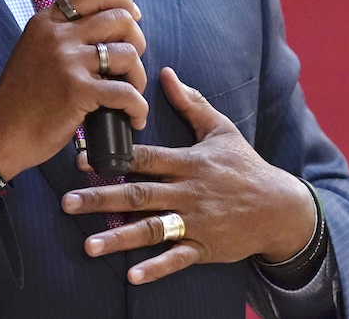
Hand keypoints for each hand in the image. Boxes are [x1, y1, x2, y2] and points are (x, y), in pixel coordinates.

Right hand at [0, 0, 148, 180]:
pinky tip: (134, 118)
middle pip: (119, 19)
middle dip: (137, 39)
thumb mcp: (33, 50)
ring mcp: (68, 62)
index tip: (133, 15)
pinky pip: (127, 93)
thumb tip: (105, 28)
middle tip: (131, 63)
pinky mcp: (79, 91)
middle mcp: (58, 36)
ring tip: (131, 94)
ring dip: (138, 76)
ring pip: (128, 53)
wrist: (1, 132)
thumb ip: (62, 35)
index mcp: (46, 22)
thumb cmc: (21, 97)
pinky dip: (138, 108)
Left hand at [61, 67, 315, 284]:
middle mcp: (188, 192)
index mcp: (188, 162)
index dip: (113, 158)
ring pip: (152, 229)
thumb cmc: (245, 166)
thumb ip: (190, 103)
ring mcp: (196, 221)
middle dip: (101, 199)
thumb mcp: (221, 129)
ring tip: (89, 246)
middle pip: (139, 194)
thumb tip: (165, 72)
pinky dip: (156, 268)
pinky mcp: (205, 247)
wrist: (281, 208)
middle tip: (67, 203)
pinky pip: (177, 258)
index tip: (80, 160)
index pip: (145, 158)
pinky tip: (132, 276)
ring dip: (119, 238)